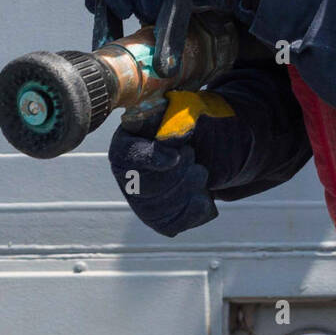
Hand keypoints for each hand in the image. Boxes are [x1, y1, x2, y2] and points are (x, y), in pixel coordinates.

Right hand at [107, 90, 237, 236]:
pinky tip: (202, 194)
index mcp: (126, 144)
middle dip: (178, 171)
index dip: (152, 157)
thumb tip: (164, 132)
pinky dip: (193, 208)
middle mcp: (127, 176)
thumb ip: (172, 118)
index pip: (129, 155)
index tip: (177, 156)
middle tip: (192, 155)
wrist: (209, 146)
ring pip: (159, 208)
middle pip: (145, 186)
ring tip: (199, 171)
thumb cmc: (189, 126)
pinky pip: (172, 223)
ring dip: (189, 187)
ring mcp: (141, 201)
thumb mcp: (184, 111)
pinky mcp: (159, 219)